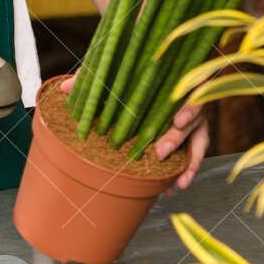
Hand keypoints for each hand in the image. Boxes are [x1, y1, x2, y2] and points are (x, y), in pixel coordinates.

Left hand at [58, 72, 209, 191]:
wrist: (158, 78)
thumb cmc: (137, 77)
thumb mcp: (117, 76)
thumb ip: (94, 80)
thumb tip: (64, 89)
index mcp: (176, 85)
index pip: (189, 94)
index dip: (188, 107)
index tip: (177, 119)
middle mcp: (189, 104)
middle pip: (191, 123)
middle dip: (177, 139)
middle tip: (160, 152)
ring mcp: (194, 123)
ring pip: (198, 144)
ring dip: (190, 163)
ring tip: (177, 183)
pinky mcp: (192, 138)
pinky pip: (194, 157)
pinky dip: (186, 172)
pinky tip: (174, 188)